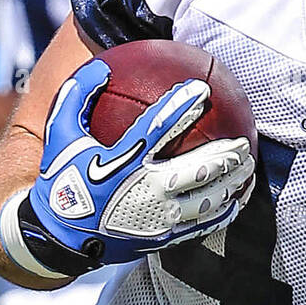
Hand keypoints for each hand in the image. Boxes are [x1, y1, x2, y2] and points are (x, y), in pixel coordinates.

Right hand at [19, 59, 254, 273]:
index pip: (158, 127)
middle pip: (197, 170)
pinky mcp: (162, 238)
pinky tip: (237, 201)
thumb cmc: (62, 181)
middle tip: (243, 142)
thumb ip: (78, 96)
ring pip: (206, 199)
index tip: (202, 89)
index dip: (182, 106)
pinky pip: (202, 225)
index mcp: (121, 162)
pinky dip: (224, 212)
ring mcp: (157, 217)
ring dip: (231, 181)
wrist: (57, 237)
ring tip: (248, 167)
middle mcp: (145, 190)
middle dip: (225, 154)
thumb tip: (102, 66)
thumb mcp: (60, 134)